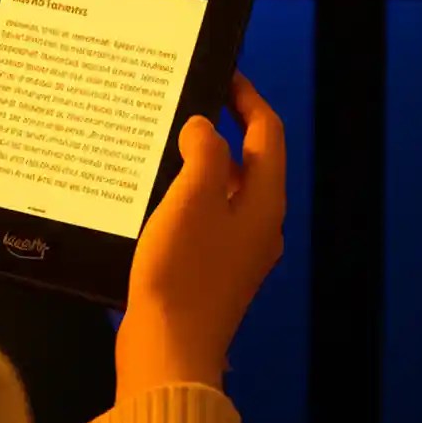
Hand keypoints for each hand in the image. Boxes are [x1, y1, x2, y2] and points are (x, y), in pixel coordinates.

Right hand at [115, 72, 285, 401]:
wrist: (170, 349)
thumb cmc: (182, 270)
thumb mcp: (190, 197)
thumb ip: (202, 151)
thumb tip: (203, 127)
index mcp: (264, 202)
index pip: (267, 133)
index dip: (246, 98)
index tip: (222, 73)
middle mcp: (260, 224)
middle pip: (250, 160)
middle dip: (222, 128)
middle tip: (184, 104)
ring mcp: (238, 251)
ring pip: (225, 190)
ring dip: (200, 162)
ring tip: (163, 143)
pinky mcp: (213, 271)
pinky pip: (207, 217)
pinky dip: (188, 195)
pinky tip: (154, 196)